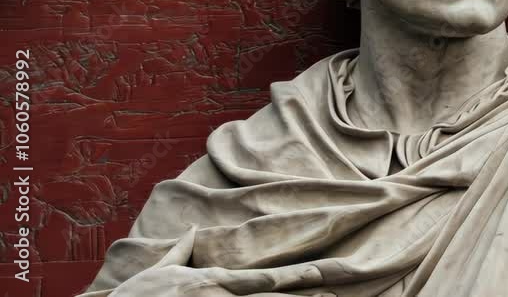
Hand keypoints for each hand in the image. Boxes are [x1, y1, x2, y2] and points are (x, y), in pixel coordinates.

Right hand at [108, 264, 331, 296]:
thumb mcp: (160, 270)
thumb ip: (182, 250)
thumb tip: (194, 229)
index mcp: (210, 280)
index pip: (261, 278)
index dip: (293, 276)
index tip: (320, 272)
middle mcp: (217, 296)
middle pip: (269, 296)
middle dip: (304, 295)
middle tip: (335, 292)